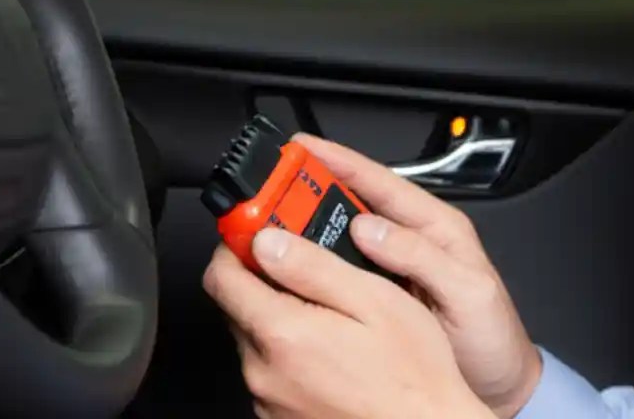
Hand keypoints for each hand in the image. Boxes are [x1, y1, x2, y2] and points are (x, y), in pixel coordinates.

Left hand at [203, 229, 491, 418]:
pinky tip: (331, 352)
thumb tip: (268, 241)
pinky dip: (290, 356)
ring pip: (256, 340)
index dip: (237, 246)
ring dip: (280, 320)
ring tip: (331, 315)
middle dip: (264, 281)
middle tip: (308, 268)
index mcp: (283, 334)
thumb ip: (313, 267)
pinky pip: (272, 372)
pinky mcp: (279, 416)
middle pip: (237, 307)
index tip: (257, 233)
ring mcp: (269, 399)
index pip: (222, 277)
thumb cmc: (412, 374)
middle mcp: (265, 371)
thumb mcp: (373, 300)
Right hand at [291, 133, 543, 417]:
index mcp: (437, 228)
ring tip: (267, 222)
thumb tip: (370, 228)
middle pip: (352, 205)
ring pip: (340, 238)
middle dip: (310, 191)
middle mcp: (410, 242)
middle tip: (270, 186)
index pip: (381, 182)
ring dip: (307, 229)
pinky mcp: (380, 298)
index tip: (303, 148)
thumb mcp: (468, 291)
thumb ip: (424, 257)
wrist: (499, 385)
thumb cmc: (494, 337)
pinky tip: (291, 267)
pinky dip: (315, 266)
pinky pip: (341, 272)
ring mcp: (392, 271)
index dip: (340, 161)